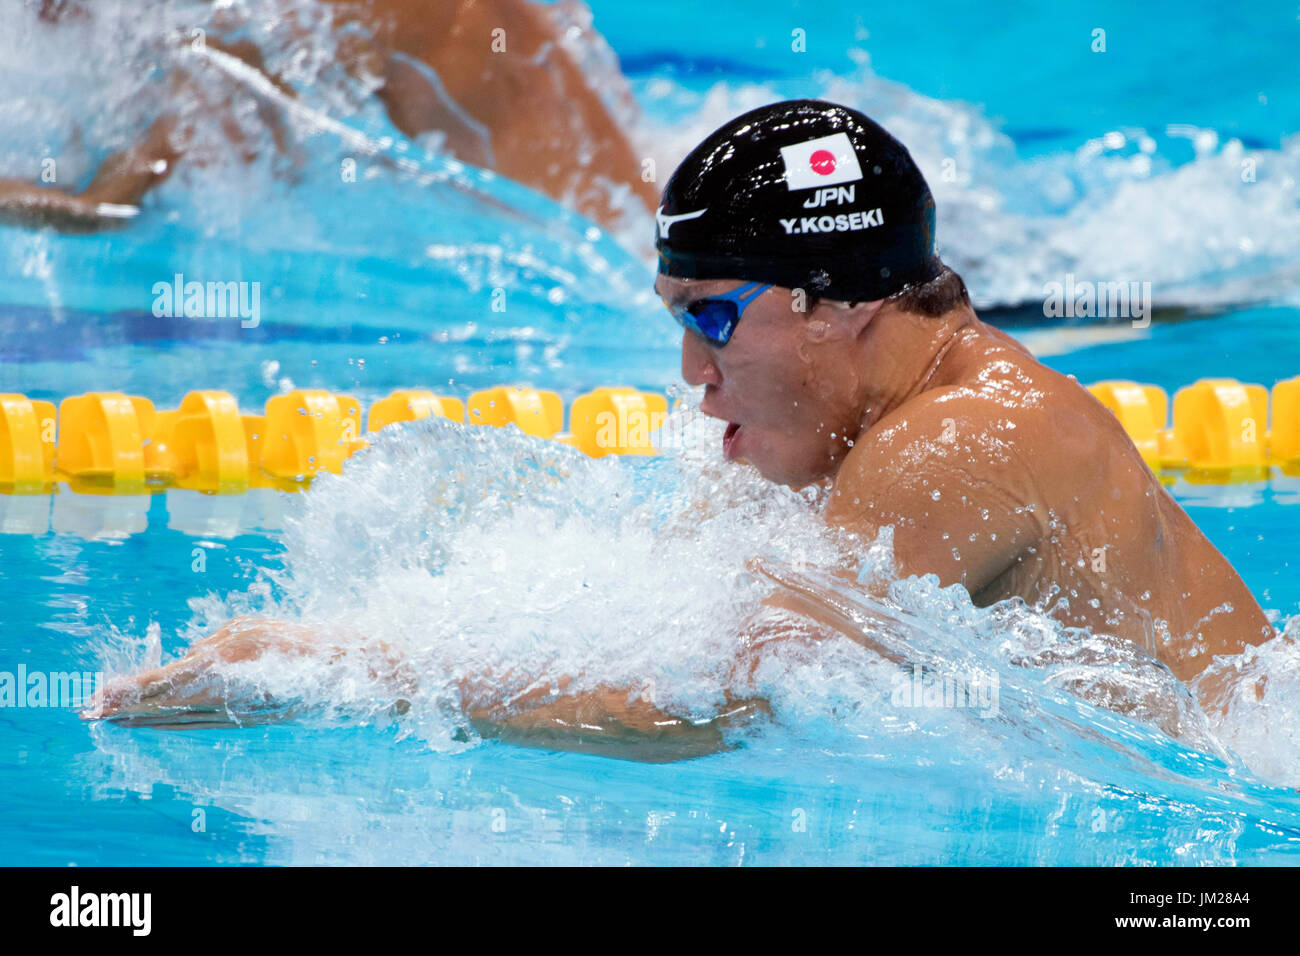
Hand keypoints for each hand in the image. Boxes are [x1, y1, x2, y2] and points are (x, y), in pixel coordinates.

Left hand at [82, 617, 325, 727]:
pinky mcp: (241, 720)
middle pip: (161, 706)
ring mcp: (231, 717)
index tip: (97, 693)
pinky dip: (166, 722)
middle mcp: (221, 702)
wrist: (338, 675)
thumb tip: (187, 660)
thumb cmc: (297, 642)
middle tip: (86, 711)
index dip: (127, 688)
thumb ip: (212, 644)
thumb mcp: (249, 629)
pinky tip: (153, 722)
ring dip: (139, 719)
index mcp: (220, 675)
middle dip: (121, 708)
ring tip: (108, 719)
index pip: (161, 683)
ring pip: (175, 720)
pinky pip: (194, 723)